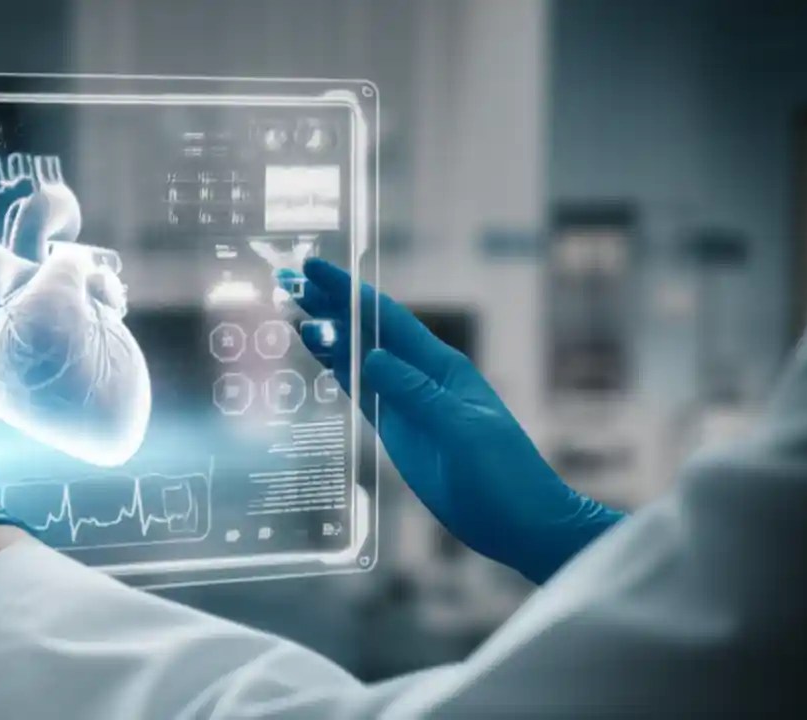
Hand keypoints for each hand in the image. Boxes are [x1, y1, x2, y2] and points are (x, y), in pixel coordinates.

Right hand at [287, 258, 623, 583]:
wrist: (520, 522)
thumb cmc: (504, 474)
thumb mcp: (461, 430)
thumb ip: (416, 395)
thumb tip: (371, 356)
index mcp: (440, 367)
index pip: (386, 318)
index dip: (349, 292)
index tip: (314, 269)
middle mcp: (419, 377)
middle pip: (366, 332)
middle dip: (329, 305)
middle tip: (287, 282)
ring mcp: (406, 404)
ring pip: (358, 359)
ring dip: (326, 336)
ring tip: (289, 312)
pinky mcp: (397, 431)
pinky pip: (360, 393)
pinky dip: (336, 372)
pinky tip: (316, 356)